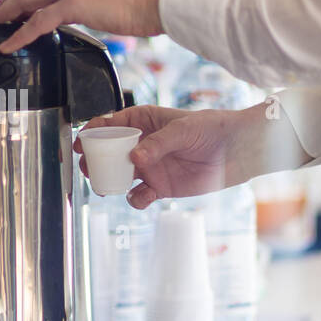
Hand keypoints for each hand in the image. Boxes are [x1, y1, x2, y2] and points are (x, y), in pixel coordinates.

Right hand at [79, 102, 307, 208]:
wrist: (238, 151)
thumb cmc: (212, 129)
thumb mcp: (183, 130)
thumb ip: (158, 144)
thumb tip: (135, 158)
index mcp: (143, 121)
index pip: (111, 125)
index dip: (93, 132)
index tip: (82, 142)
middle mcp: (142, 144)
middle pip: (109, 153)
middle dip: (95, 161)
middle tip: (88, 167)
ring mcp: (149, 167)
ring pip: (119, 176)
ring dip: (109, 182)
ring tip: (105, 186)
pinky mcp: (160, 187)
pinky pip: (139, 196)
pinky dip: (135, 199)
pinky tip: (142, 197)